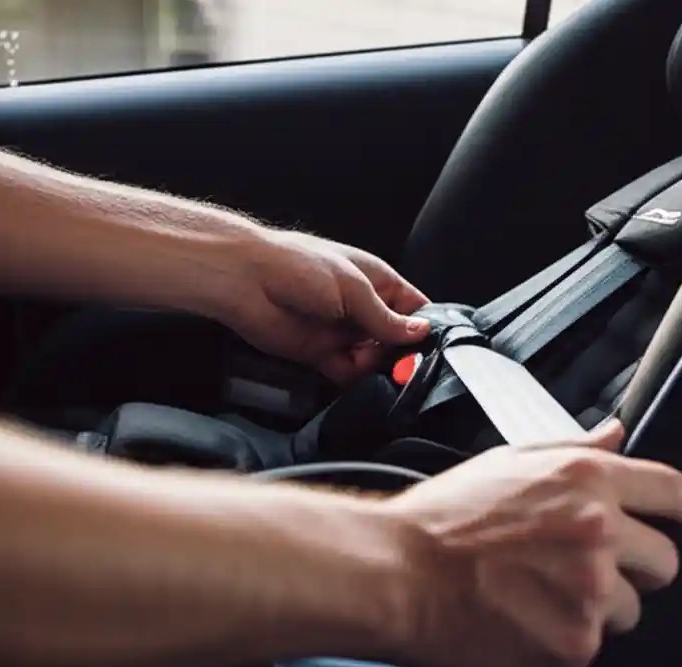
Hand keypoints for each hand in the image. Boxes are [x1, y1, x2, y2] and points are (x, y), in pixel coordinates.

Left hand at [216, 229, 430, 382]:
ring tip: (384, 376)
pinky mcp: (322, 355)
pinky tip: (364, 384)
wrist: (245, 281)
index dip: (427, 327)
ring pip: (375, 360)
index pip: (415, 308)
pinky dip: (357, 382)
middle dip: (404, 354)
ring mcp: (344, 333)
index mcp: (377, 282)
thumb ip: (386, 317)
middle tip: (409, 368)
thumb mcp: (353, 288)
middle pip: (397, 339)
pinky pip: (348, 374)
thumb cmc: (298, 267)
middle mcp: (364, 309)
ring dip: (381, 370)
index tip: (436, 349)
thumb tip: (420, 332)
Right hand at [382, 421, 681, 666]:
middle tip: (585, 568)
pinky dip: (567, 638)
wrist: (396, 574)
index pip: (673, 491)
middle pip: (666, 559)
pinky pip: (595, 643)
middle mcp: (599, 530)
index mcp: (586, 479)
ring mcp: (591, 589)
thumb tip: (616, 435)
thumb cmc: (441, 520)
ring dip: (600, 606)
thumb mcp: (509, 462)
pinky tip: (527, 618)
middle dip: (636, 566)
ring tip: (542, 594)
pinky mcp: (576, 641)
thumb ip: (574, 448)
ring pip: (633, 608)